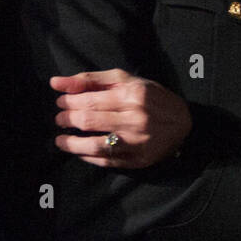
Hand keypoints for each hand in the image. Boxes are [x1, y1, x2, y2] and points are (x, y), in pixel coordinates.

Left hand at [51, 69, 191, 168]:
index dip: (69, 101)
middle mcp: (135, 119)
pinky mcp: (138, 160)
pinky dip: (87, 157)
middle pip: (90, 120)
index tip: (59, 101)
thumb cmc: (151, 97)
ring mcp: (137, 142)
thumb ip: (92, 80)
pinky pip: (107, 161)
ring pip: (95, 144)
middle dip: (68, 119)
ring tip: (60, 140)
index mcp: (132, 95)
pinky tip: (79, 151)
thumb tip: (56, 82)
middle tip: (59, 118)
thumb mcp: (126, 80)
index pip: (91, 99)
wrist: (183, 122)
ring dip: (72, 144)